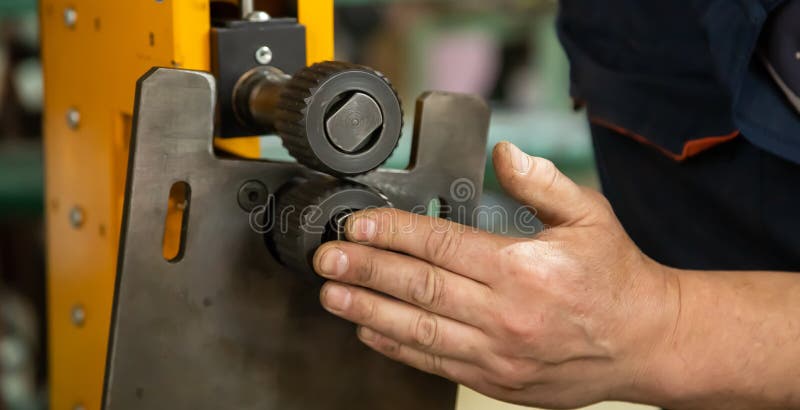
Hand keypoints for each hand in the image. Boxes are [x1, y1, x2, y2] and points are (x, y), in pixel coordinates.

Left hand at [313, 142, 679, 408]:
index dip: (393, 233)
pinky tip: (370, 330)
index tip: (358, 224)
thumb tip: (505, 154)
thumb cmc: (616, 278)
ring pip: (420, 330)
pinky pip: (438, 362)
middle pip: (420, 287)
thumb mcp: (591, 216)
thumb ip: (543, 183)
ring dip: (369, 310)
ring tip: (333, 295)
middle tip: (328, 259)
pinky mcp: (498, 380)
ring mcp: (499, 354)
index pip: (442, 245)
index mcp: (524, 268)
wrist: (646, 341)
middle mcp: (507, 314)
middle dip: (366, 270)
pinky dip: (399, 346)